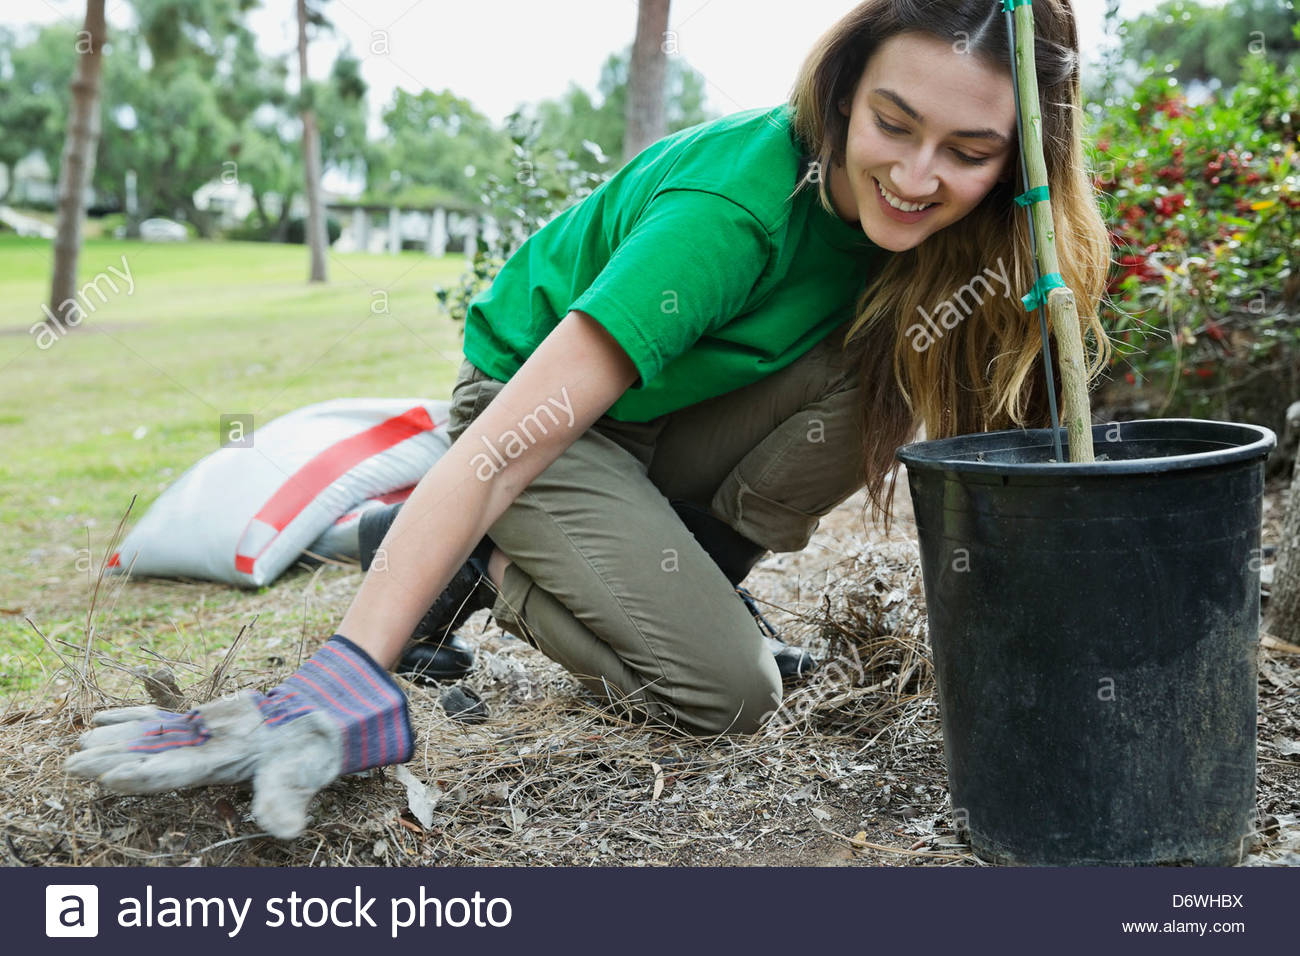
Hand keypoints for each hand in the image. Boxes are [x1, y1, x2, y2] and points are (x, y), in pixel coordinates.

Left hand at [65, 635, 412, 838]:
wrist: (325, 725)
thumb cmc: (316, 752)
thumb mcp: (305, 773)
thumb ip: (289, 800)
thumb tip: (286, 831)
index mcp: (225, 767)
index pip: (177, 774)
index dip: (144, 776)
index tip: (109, 777)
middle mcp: (206, 755)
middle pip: (152, 758)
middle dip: (113, 761)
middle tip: (74, 763)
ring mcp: (203, 737)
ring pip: (151, 738)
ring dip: (117, 740)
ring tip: (81, 741)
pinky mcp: (207, 722)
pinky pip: (164, 721)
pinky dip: (136, 717)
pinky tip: (108, 716)